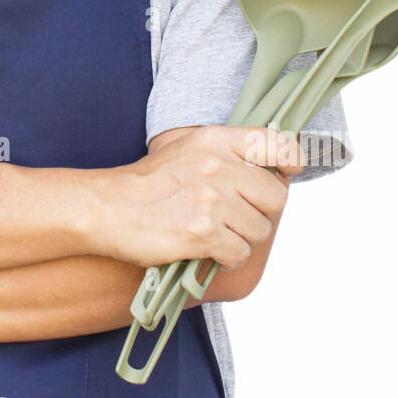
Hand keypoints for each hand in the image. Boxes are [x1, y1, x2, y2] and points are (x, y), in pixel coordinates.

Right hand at [88, 124, 304, 271]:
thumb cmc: (148, 183)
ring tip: (214, 233)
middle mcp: (217, 166)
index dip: (291, 162)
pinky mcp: (202, 233)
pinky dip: (227, 258)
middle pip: (275, 197)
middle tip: (234, 216)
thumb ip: (227, 153)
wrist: (107, 208)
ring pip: (259, 230)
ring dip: (241, 238)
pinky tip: (208, 250)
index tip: (287, 174)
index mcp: (215, 139)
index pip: (277, 144)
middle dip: (260, 212)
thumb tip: (274, 170)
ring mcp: (210, 200)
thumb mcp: (186, 148)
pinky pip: (239, 253)